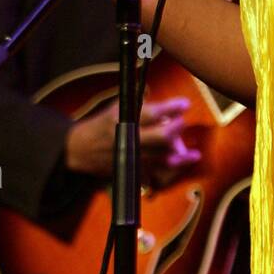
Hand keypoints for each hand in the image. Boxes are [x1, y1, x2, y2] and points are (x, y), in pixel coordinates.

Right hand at [64, 96, 202, 187]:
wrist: (81, 150)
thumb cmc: (102, 125)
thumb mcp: (116, 109)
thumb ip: (140, 106)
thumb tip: (167, 107)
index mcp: (123, 120)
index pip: (152, 113)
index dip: (171, 108)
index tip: (184, 104)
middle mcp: (129, 139)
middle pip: (161, 136)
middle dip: (177, 128)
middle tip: (182, 122)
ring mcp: (132, 156)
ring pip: (164, 154)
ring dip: (180, 148)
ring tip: (192, 146)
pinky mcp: (133, 169)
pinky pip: (160, 168)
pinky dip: (177, 163)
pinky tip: (191, 157)